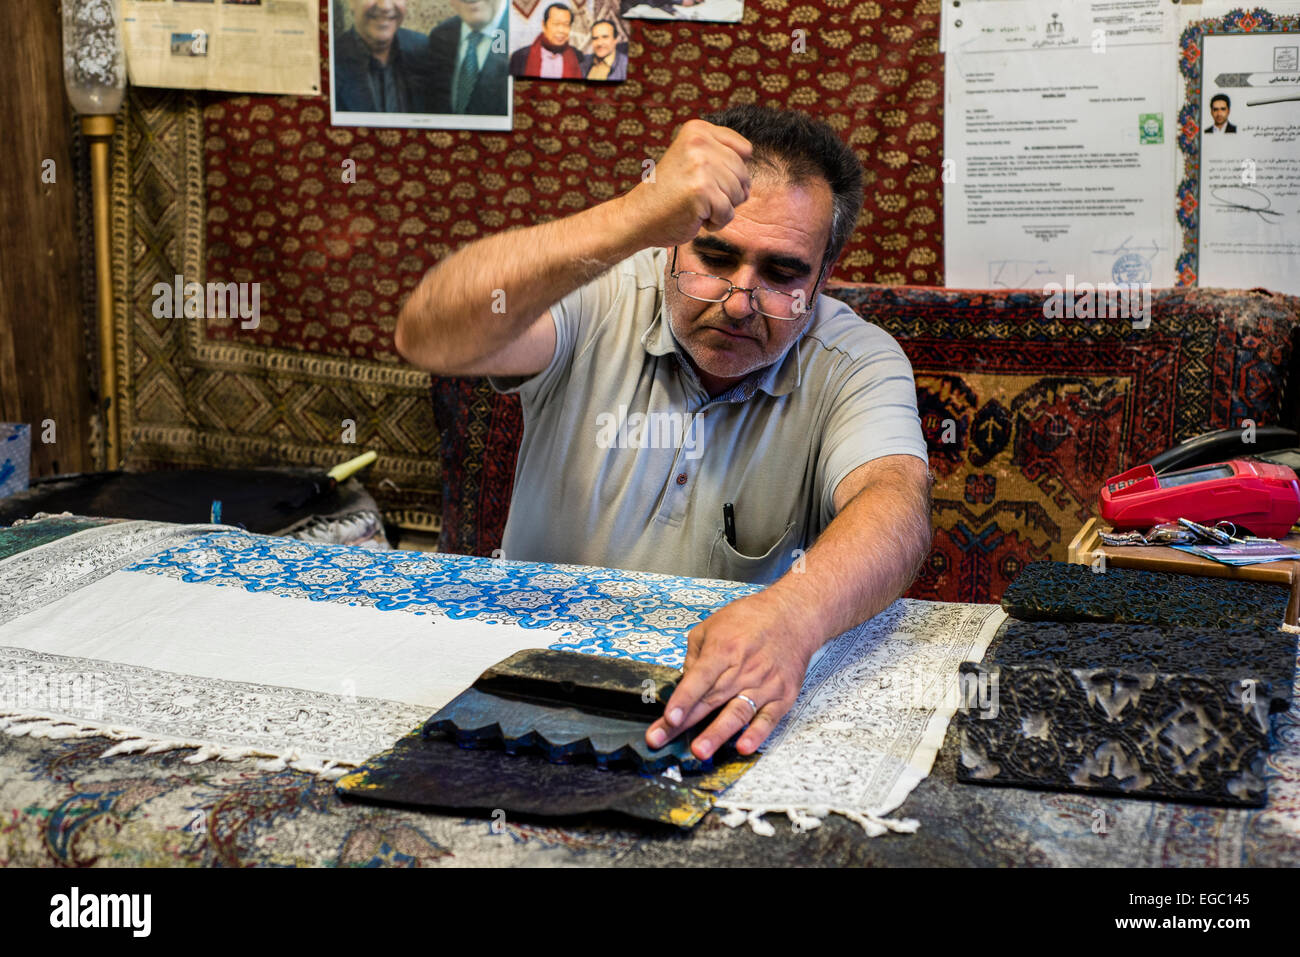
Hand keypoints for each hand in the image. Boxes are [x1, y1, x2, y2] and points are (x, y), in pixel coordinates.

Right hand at [621, 118, 752, 249]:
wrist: (639, 215)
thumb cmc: (669, 192)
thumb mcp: (692, 157)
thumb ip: (719, 151)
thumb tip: (750, 154)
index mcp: (698, 129)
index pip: (745, 150)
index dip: (732, 173)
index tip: (706, 179)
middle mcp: (699, 142)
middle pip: (744, 174)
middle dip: (729, 193)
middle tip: (701, 197)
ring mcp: (701, 166)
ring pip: (739, 194)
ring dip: (721, 208)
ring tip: (697, 205)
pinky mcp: (702, 191)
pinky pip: (728, 212)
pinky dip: (716, 222)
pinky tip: (696, 217)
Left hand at [645, 590, 814, 759]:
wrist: (793, 616)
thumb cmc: (750, 620)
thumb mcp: (711, 626)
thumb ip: (694, 656)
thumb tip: (684, 685)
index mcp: (723, 650)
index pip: (699, 679)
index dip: (683, 700)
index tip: (669, 718)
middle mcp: (743, 669)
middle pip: (710, 701)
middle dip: (685, 724)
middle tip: (663, 742)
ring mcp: (764, 684)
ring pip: (737, 713)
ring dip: (717, 734)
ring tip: (700, 751)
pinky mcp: (782, 696)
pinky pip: (767, 719)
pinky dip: (756, 734)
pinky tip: (743, 747)